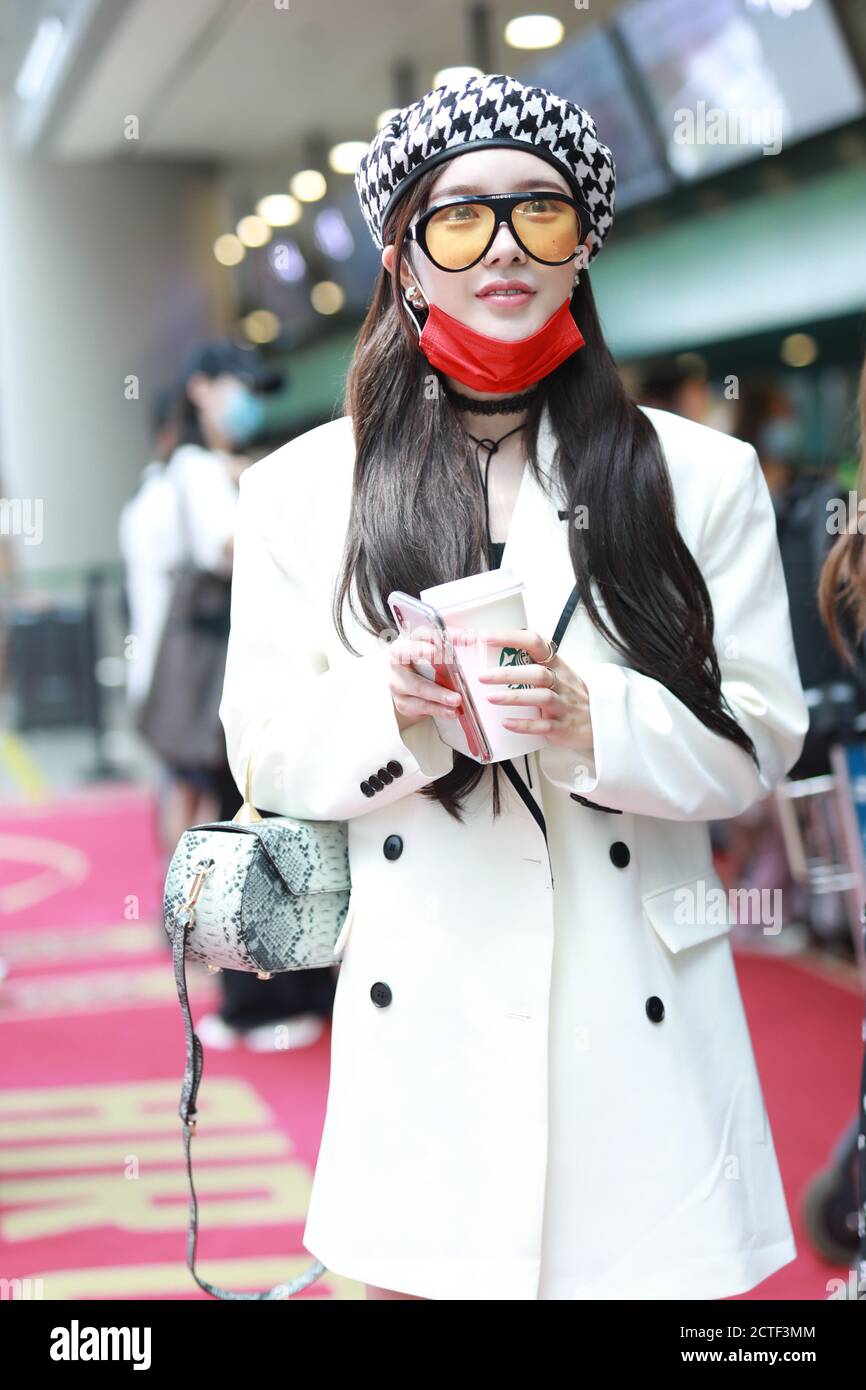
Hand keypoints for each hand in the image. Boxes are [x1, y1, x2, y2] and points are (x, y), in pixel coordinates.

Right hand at [388, 629, 464, 732]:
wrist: (410, 688)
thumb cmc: (426, 665)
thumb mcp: (435, 653)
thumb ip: (449, 646)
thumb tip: (474, 639)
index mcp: (409, 641)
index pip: (421, 634)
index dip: (438, 635)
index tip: (451, 642)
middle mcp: (397, 661)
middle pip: (411, 658)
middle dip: (428, 655)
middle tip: (449, 667)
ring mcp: (397, 683)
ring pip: (418, 688)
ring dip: (439, 694)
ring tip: (457, 700)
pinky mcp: (402, 702)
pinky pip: (421, 706)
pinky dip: (438, 709)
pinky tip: (450, 711)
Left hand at [450, 626, 593, 751]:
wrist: (600, 723)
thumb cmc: (570, 696)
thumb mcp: (558, 674)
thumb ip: (533, 663)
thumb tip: (496, 653)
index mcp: (557, 665)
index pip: (536, 643)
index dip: (512, 638)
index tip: (487, 638)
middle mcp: (561, 682)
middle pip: (537, 672)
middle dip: (508, 673)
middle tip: (482, 676)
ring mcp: (563, 705)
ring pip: (541, 697)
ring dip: (514, 697)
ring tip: (490, 698)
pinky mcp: (562, 726)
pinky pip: (543, 725)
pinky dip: (524, 724)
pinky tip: (507, 723)